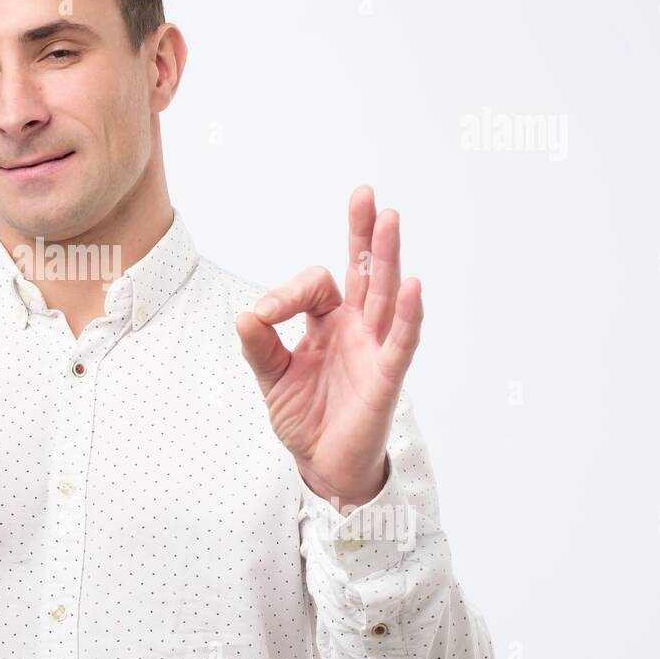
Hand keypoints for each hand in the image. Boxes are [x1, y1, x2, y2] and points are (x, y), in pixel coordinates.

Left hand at [235, 186, 422, 507]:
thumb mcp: (271, 377)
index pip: (314, 286)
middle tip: (365, 194)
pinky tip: (413, 284)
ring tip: (389, 218)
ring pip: (384, 295)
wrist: (322, 464)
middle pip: (363, 271)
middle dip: (363, 233)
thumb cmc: (304, 417)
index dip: (286, 293)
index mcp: (326, 323)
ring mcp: (374, 348)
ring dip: (386, 257)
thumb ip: (259, 346)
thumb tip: (246, 313)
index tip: (262, 316)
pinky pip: (401, 340)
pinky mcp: (386, 375)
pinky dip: (409, 314)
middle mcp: (355, 328)